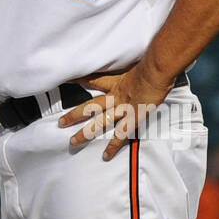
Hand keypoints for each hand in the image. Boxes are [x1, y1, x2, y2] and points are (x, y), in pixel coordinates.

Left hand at [58, 62, 176, 159]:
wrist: (156, 71)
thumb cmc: (152, 65)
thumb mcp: (139, 64)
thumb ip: (136, 67)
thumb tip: (142, 63)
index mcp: (116, 83)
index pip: (93, 80)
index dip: (80, 80)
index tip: (67, 82)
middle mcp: (115, 97)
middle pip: (90, 106)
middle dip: (74, 115)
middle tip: (61, 122)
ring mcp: (122, 109)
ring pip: (99, 122)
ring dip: (86, 133)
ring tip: (73, 142)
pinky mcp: (133, 118)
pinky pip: (121, 134)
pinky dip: (113, 146)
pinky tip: (106, 155)